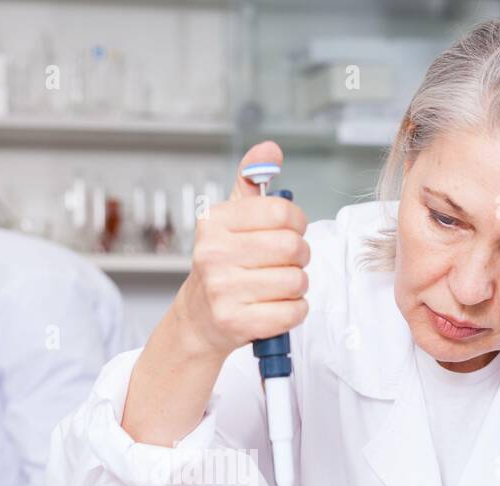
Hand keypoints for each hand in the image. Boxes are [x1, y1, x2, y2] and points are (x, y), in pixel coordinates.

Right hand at [173, 140, 311, 360]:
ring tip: (278, 285)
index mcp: (215, 223)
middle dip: (300, 256)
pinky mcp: (237, 323)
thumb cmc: (223, 264)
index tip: (288, 230)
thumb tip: (269, 149)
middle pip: (292, 247)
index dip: (296, 222)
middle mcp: (214, 255)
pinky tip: (276, 306)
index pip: (281, 212)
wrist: (200, 318)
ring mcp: (223, 291)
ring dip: (297, 285)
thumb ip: (251, 180)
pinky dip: (294, 310)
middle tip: (287, 261)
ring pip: (296, 281)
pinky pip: (293, 311)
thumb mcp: (230, 218)